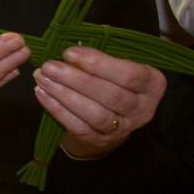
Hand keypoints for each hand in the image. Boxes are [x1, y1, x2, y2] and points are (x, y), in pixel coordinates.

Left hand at [33, 46, 166, 158]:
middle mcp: (141, 108)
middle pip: (110, 95)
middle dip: (76, 79)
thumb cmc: (112, 81)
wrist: (112, 118)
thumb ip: (99, 59)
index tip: (69, 53)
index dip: (98, 63)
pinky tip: (41, 93)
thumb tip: (70, 54)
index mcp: (151, 84)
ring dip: (64, 94)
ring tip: (42, 78)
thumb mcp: (115, 67)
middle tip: (49, 66)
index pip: (129, 74)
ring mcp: (122, 128)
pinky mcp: (100, 140)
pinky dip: (57, 109)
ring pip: (94, 113)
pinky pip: (78, 126)